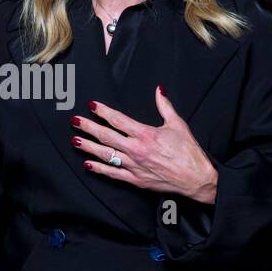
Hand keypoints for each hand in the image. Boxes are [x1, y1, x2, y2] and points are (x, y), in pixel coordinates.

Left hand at [72, 86, 218, 203]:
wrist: (196, 178)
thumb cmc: (189, 153)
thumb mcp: (178, 125)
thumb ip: (165, 106)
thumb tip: (159, 90)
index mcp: (145, 134)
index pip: (118, 120)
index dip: (103, 112)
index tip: (92, 106)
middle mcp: (136, 150)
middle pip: (107, 136)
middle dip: (89, 128)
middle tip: (75, 121)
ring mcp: (134, 166)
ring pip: (106, 155)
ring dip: (89, 147)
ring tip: (76, 140)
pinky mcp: (136, 180)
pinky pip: (113, 174)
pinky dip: (99, 169)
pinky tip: (88, 164)